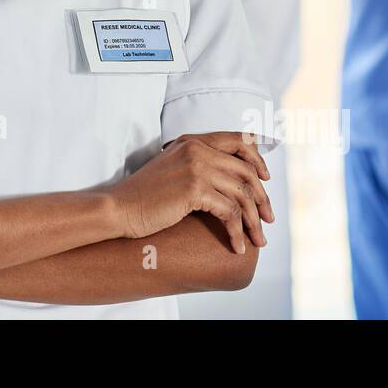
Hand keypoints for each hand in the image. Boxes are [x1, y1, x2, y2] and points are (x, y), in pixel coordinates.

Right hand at [108, 131, 271, 251]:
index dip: (258, 160)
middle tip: (268, 220)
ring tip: (258, 241)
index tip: (265, 181)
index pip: (238, 140)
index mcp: (192, 141)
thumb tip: (230, 184)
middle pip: (246, 171)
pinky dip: (237, 232)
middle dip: (262, 198)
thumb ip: (197, 166)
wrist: (119, 208)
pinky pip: (230, 212)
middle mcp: (196, 149)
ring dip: (254, 221)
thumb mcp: (172, 170)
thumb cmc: (143, 196)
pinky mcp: (194, 189)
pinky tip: (237, 247)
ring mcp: (196, 167)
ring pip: (242, 194)